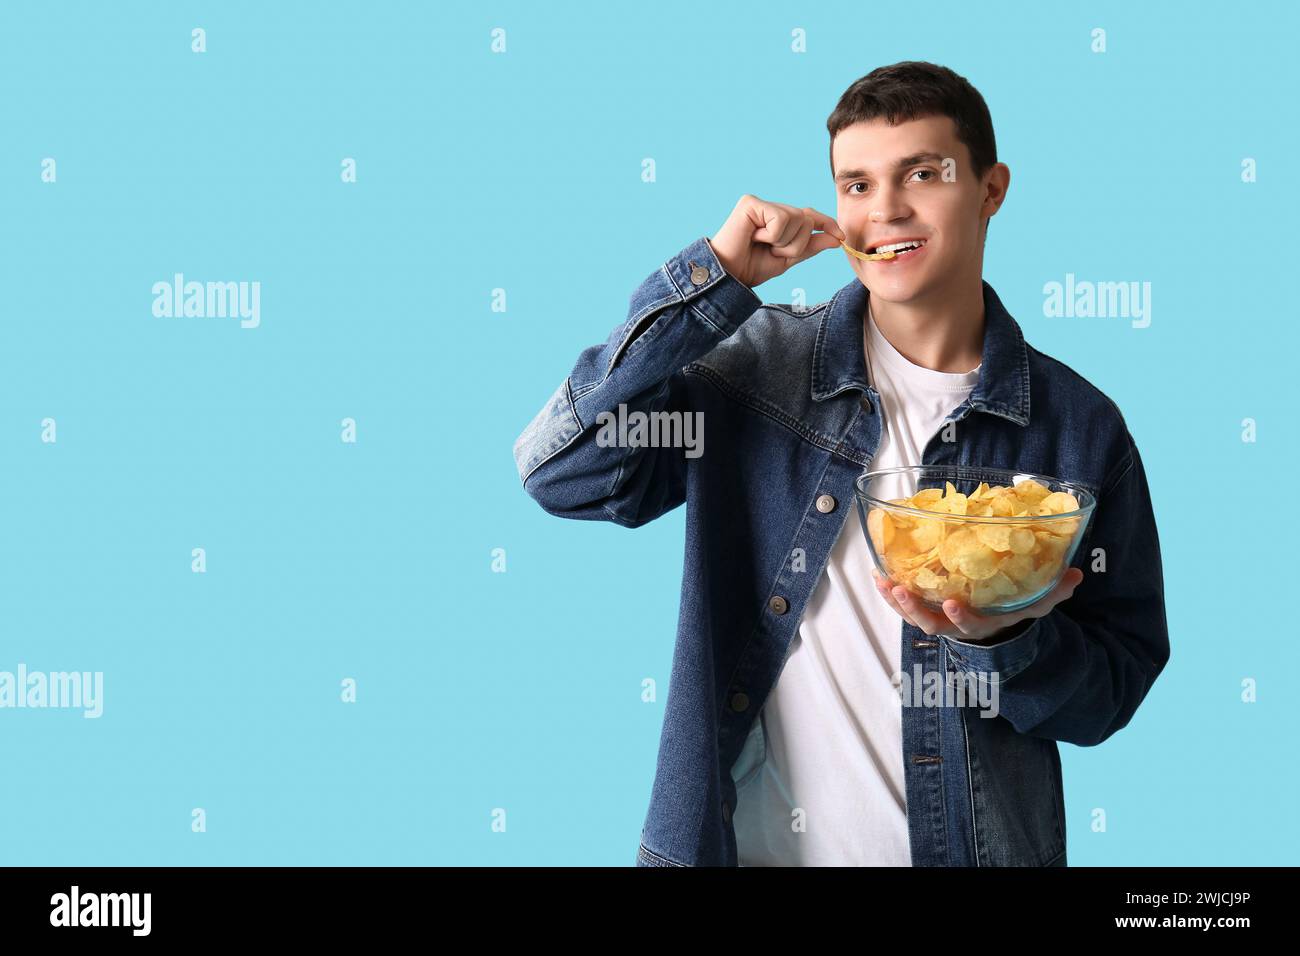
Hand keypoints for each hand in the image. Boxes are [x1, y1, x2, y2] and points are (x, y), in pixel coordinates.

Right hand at [710, 194, 844, 288]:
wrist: (730, 276)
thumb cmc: (752, 267)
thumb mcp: (788, 259)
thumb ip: (810, 246)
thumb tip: (837, 238)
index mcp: (779, 219)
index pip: (809, 216)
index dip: (827, 224)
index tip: (841, 236)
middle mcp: (771, 208)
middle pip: (807, 219)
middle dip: (796, 244)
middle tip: (773, 251)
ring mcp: (761, 204)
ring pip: (797, 219)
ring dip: (784, 242)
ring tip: (763, 245)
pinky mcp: (751, 203)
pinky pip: (781, 219)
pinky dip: (773, 236)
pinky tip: (754, 238)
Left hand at [871, 566, 1084, 643]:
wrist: (996, 624)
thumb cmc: (1014, 608)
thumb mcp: (1037, 603)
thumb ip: (1055, 592)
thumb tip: (1076, 575)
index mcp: (983, 624)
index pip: (970, 625)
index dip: (960, 618)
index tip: (951, 604)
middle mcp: (956, 626)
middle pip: (931, 625)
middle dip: (914, 610)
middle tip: (901, 590)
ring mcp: (938, 620)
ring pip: (912, 616)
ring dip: (895, 600)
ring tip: (882, 580)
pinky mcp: (925, 610)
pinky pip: (903, 605)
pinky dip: (890, 593)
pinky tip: (878, 574)